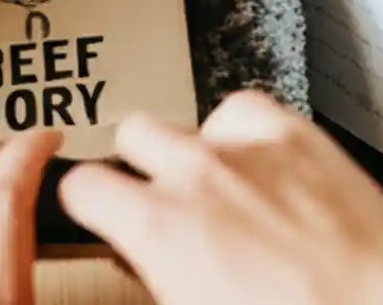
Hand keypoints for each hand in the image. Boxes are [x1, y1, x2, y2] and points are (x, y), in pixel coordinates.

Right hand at [59, 90, 382, 304]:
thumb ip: (157, 273)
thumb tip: (151, 267)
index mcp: (160, 227)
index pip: (84, 185)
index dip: (88, 203)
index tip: (100, 211)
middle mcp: (199, 174)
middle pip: (133, 133)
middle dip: (139, 166)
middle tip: (158, 200)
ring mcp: (250, 147)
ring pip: (189, 118)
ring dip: (192, 149)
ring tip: (215, 186)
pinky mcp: (299, 134)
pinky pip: (247, 109)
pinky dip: (243, 132)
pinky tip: (256, 161)